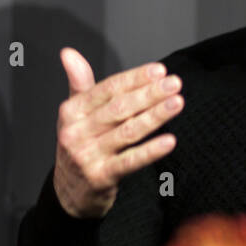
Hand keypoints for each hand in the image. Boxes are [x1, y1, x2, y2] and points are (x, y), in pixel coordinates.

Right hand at [52, 48, 182, 218]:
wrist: (68, 192)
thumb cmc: (79, 146)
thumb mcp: (74, 115)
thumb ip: (79, 84)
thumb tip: (69, 53)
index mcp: (71, 111)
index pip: (107, 89)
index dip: (134, 79)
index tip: (159, 70)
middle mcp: (76, 132)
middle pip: (119, 108)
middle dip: (149, 94)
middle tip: (174, 83)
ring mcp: (87, 156)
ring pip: (127, 132)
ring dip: (155, 116)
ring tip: (177, 102)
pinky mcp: (100, 177)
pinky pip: (130, 162)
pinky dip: (150, 151)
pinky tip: (169, 141)